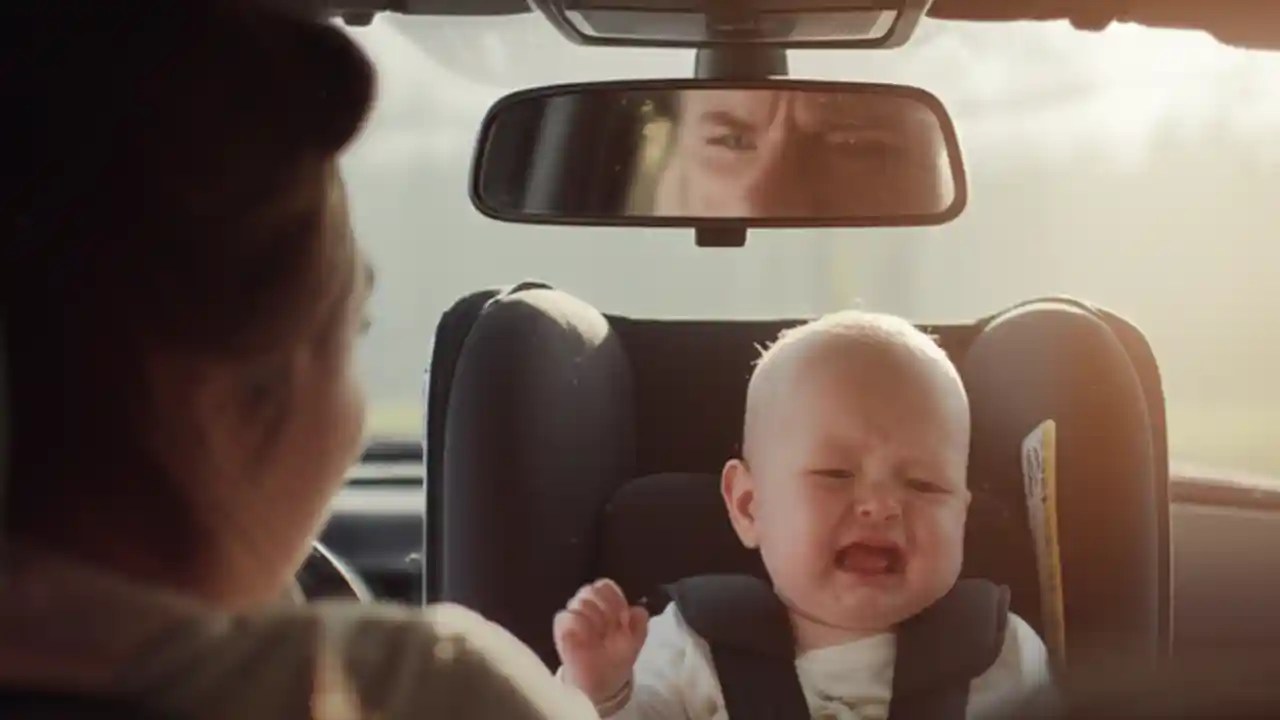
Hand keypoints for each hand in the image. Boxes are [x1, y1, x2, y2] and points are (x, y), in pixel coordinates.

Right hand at [553, 578, 648, 704]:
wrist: (601, 685)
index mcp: (604, 607)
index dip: (614, 597)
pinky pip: (564, 616)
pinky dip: (577, 625)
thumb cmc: (615, 660)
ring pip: (579, 601)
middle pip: (590, 590)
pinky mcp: (561, 633)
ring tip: (600, 636)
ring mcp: (573, 619)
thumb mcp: (634, 641)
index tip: (623, 617)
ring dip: (594, 617)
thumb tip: (638, 608)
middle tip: (613, 627)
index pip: (604, 585)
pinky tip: (586, 639)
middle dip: (605, 607)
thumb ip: (639, 624)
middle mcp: (586, 609)